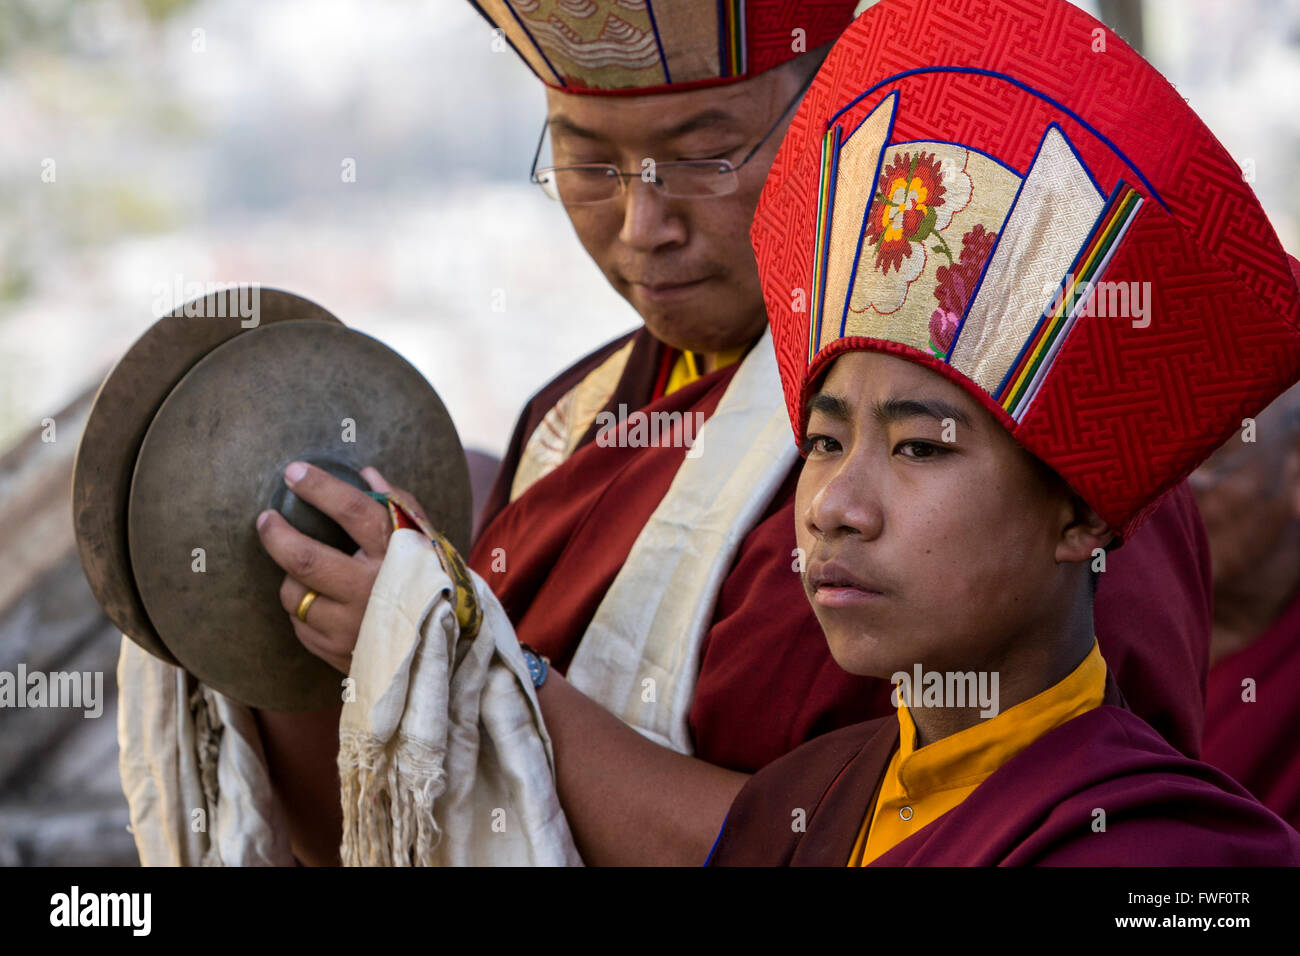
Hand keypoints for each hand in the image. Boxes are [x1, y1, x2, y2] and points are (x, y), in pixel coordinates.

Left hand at [255, 461, 426, 673]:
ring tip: (307, 575)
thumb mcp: (425, 542)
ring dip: (293, 579)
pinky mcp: (337, 652)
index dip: (320, 488)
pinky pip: (300, 624)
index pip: (354, 512)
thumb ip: (400, 506)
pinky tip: (323, 605)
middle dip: (276, 535)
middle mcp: (372, 591)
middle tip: (266, 519)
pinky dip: (305, 609)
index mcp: (398, 556)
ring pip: (295, 594)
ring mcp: (353, 627)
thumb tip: (366, 473)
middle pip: (306, 559)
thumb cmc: (429, 582)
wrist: (438, 649)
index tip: (294, 472)